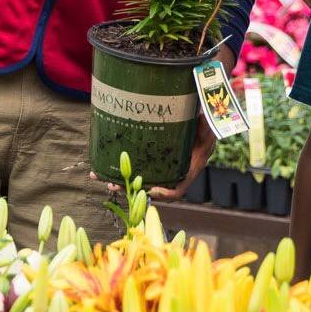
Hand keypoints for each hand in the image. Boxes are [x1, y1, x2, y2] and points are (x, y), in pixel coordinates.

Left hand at [98, 113, 215, 202]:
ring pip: (139, 178)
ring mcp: (162, 165)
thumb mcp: (209, 126)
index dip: (165, 194)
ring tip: (101, 177)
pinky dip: (121, 167)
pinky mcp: (152, 156)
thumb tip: (204, 117)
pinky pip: (136, 165)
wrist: (204, 120)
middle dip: (131, 189)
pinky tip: (104, 164)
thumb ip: (207, 125)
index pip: (177, 190)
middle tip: (112, 185)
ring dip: (120, 180)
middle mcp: (173, 170)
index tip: (151, 190)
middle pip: (151, 187)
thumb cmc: (208, 124)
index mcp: (189, 168)